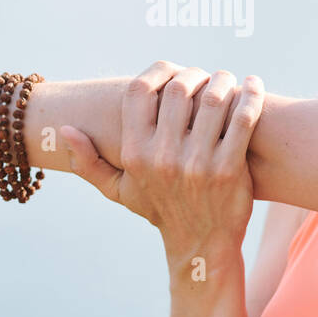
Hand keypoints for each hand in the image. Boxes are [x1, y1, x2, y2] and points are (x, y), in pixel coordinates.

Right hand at [60, 61, 264, 265]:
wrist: (201, 245)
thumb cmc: (159, 210)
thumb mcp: (119, 190)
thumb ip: (89, 162)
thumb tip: (65, 130)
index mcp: (135, 153)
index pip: (139, 91)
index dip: (157, 71)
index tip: (172, 71)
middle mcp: (163, 156)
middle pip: (178, 89)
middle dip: (194, 74)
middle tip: (204, 77)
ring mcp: (198, 163)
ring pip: (213, 99)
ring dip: (223, 80)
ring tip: (227, 80)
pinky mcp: (229, 169)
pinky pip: (242, 119)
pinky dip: (251, 96)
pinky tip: (253, 85)